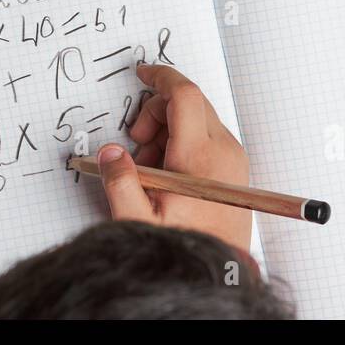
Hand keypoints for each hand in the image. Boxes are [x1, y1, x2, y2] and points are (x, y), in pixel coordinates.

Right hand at [96, 63, 250, 252]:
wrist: (221, 270)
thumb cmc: (185, 247)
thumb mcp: (140, 220)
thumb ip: (119, 183)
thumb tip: (109, 153)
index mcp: (200, 157)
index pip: (184, 94)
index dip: (160, 77)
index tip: (142, 73)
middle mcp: (223, 150)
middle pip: (189, 102)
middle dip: (155, 112)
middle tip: (136, 143)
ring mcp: (233, 158)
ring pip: (197, 118)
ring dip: (168, 129)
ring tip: (151, 168)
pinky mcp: (235, 167)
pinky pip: (207, 136)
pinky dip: (182, 141)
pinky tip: (167, 173)